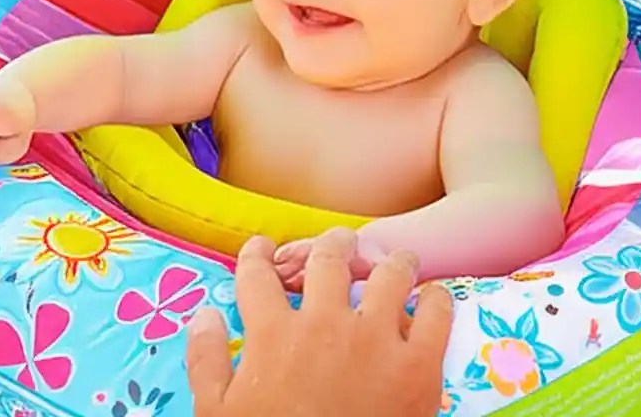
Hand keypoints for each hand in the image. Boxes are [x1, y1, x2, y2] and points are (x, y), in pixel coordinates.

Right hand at [187, 228, 452, 416]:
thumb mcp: (217, 413)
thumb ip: (206, 360)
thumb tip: (204, 314)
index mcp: (273, 335)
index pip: (258, 275)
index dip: (258, 254)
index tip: (263, 247)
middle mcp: (325, 324)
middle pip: (329, 259)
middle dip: (332, 243)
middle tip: (340, 241)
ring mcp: (376, 341)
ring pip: (390, 274)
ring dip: (391, 262)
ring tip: (396, 260)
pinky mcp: (419, 367)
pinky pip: (437, 313)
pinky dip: (437, 299)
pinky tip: (433, 297)